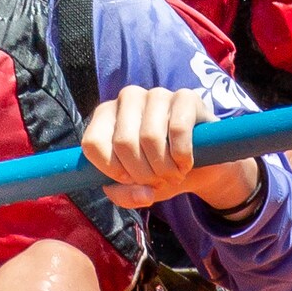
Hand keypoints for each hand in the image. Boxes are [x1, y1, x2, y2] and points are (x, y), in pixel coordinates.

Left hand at [84, 84, 262, 214]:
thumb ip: (124, 196)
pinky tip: (186, 162)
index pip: (92, 143)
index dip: (111, 170)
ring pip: (150, 137)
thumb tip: (143, 193)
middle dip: (143, 173)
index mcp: (105, 116)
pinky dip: (183, 156)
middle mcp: (127, 99)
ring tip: (172, 173)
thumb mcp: (135, 189)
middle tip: (157, 179)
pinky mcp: (186, 96)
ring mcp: (157, 94)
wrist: (199, 165)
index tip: (129, 179)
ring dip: (164, 168)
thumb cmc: (158, 171)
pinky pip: (178, 129)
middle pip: (123, 143)